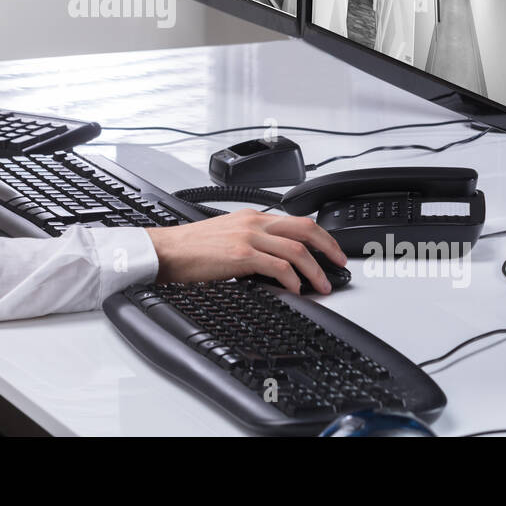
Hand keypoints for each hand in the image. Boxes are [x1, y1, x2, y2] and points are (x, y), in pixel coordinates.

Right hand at [145, 210, 347, 294]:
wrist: (166, 250)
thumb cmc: (191, 248)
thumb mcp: (227, 236)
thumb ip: (252, 242)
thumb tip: (276, 262)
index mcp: (251, 216)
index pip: (296, 220)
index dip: (320, 236)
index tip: (331, 251)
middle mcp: (253, 222)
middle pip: (305, 228)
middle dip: (329, 247)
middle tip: (339, 264)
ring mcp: (248, 237)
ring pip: (296, 250)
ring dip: (315, 270)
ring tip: (321, 286)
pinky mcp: (241, 255)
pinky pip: (278, 266)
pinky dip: (292, 279)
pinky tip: (296, 289)